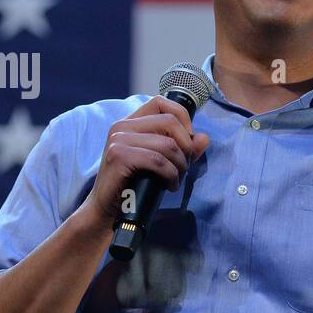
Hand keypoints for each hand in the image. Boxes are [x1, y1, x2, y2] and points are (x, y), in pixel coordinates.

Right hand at [83, 96, 210, 231]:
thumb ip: (182, 148)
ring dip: (180, 165)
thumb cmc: (135, 185)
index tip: (188, 141)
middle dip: (186, 146)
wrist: (108, 210)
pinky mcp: (118, 156)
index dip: (182, 117)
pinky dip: (171, 175)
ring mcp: (118, 140)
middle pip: (170, 121)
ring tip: (176, 179)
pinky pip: (157, 160)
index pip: (161, 102)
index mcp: (130, 123)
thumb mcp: (161, 163)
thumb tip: (204, 137)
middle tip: (184, 166)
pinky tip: (170, 185)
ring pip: (167, 144)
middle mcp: (122, 127)